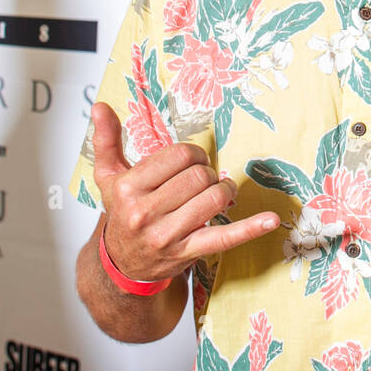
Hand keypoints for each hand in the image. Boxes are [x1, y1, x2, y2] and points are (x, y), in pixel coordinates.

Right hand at [90, 102, 279, 282]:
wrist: (121, 264)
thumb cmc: (122, 213)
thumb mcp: (108, 177)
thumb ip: (106, 140)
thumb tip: (100, 106)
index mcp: (129, 188)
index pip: (178, 156)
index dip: (192, 154)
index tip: (190, 161)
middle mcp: (145, 213)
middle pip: (199, 176)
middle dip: (207, 172)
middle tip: (202, 179)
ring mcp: (167, 235)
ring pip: (214, 199)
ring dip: (223, 191)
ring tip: (217, 193)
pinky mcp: (188, 253)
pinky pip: (225, 237)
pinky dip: (250, 228)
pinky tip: (270, 219)